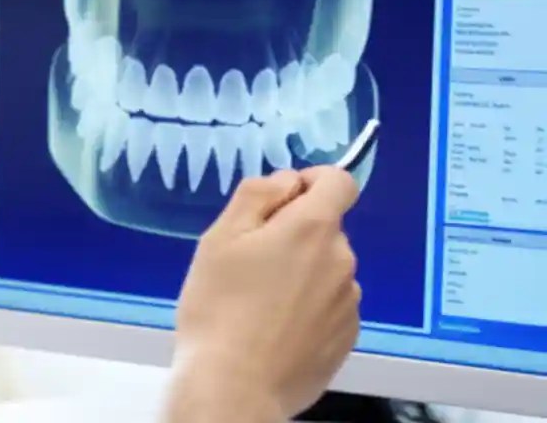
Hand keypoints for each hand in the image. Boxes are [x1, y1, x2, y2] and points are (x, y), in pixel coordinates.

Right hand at [163, 167, 361, 421]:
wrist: (234, 385)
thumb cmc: (218, 309)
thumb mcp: (220, 238)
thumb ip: (257, 195)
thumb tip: (287, 182)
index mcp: (312, 228)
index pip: (339, 181)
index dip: (311, 180)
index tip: (282, 199)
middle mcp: (341, 260)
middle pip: (325, 228)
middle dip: (294, 233)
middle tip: (249, 261)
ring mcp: (348, 301)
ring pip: (326, 268)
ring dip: (301, 272)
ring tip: (258, 301)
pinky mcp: (347, 337)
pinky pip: (329, 305)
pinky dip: (307, 307)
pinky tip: (274, 326)